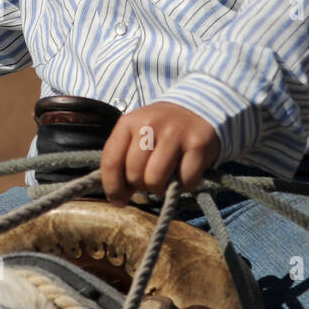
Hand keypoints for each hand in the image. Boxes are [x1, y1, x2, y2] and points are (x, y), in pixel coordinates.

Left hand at [100, 102, 221, 207]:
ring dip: (160, 188)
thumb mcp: (136, 134)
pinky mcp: (198, 145)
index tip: (119, 200)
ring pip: (156, 180)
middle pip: (134, 175)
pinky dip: (184, 185)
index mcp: (128, 122)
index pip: (111, 161)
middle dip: (141, 185)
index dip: (112, 187)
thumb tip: (119, 198)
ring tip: (165, 178)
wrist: (196, 108)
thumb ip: (123, 160)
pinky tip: (183, 173)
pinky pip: (184, 181)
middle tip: (150, 179)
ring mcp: (175, 134)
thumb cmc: (160, 128)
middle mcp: (150, 125)